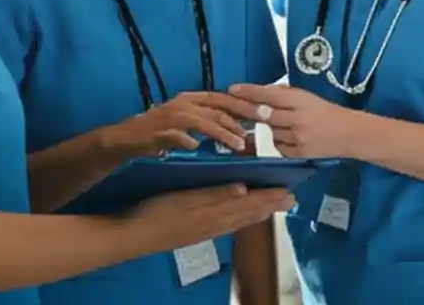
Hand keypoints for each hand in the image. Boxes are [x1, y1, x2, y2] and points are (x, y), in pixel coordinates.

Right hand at [103, 92, 261, 158]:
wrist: (128, 137)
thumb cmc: (161, 130)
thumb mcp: (187, 120)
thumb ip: (209, 119)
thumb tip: (238, 125)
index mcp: (192, 98)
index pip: (224, 98)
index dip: (244, 105)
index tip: (263, 114)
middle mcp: (184, 102)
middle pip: (219, 107)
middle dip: (240, 118)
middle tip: (257, 131)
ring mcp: (172, 116)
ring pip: (204, 121)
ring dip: (223, 133)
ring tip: (239, 145)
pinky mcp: (161, 131)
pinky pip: (180, 135)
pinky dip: (190, 141)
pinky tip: (199, 148)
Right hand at [126, 184, 293, 253]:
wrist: (134, 235)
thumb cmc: (158, 211)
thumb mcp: (186, 197)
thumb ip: (215, 194)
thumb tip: (244, 188)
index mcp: (215, 214)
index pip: (250, 204)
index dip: (270, 198)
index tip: (289, 191)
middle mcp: (216, 224)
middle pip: (249, 214)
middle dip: (270, 205)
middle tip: (290, 199)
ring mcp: (206, 230)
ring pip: (240, 220)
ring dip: (258, 212)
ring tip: (273, 206)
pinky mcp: (197, 232)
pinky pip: (228, 224)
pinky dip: (242, 217)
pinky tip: (241, 215)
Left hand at [230, 83, 359, 158]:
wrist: (349, 134)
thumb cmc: (327, 112)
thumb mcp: (307, 97)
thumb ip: (285, 96)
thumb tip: (261, 93)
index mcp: (300, 101)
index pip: (268, 95)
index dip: (249, 92)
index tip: (232, 89)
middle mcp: (296, 119)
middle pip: (263, 114)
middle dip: (243, 109)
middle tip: (228, 105)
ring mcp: (296, 138)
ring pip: (268, 132)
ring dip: (264, 128)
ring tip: (267, 123)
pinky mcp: (297, 153)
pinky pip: (277, 147)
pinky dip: (275, 141)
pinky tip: (283, 137)